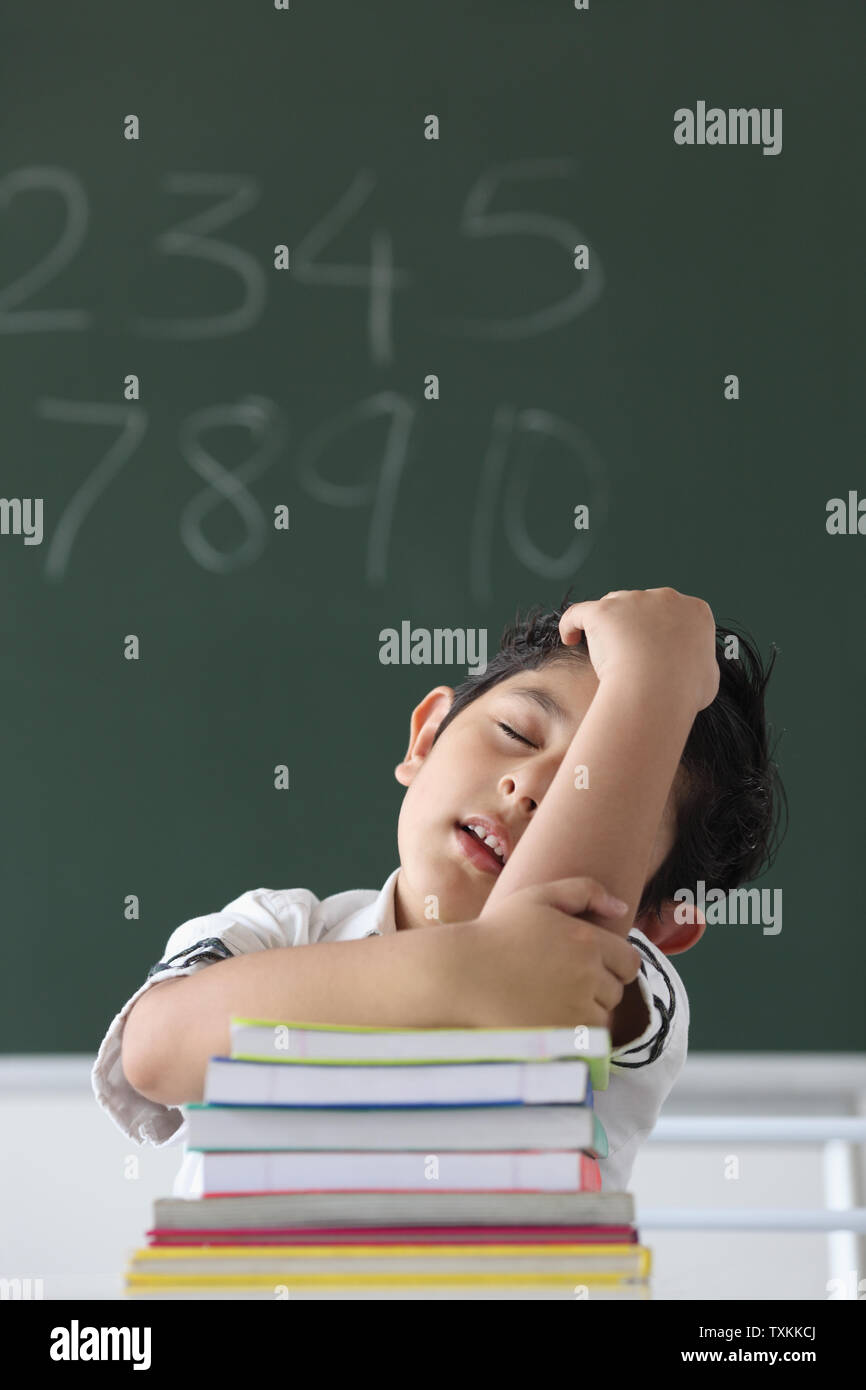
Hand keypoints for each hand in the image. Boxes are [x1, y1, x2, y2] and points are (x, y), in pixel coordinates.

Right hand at [458, 878, 642, 1028]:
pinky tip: (548, 1016)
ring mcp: (576, 1008)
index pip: (629, 961)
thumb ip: (584, 891)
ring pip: (603, 1016)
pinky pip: (587, 1039)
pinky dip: (575, 1031)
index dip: (613, 964)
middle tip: (563, 981)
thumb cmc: (497, 931)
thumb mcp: (537, 897)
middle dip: (598, 987)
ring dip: (587, 1010)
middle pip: (617, 991)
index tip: (588, 965)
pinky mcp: (562, 1035)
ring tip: (553, 999)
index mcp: (586, 940)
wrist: (461, 974)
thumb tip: (621, 908)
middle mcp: (587, 974)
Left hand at [559, 586, 719, 713]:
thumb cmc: (683, 691)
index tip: (653, 650)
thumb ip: (698, 665)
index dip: (661, 631)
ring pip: (612, 606)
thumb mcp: (707, 679)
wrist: (657, 690)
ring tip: (600, 651)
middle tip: (627, 655)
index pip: (674, 613)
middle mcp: (666, 598)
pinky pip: (579, 613)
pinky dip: (572, 624)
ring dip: (606, 625)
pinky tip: (569, 639)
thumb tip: (692, 668)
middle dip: (634, 626)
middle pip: (643, 605)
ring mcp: (633, 601)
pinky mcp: (603, 611)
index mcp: (695, 611)